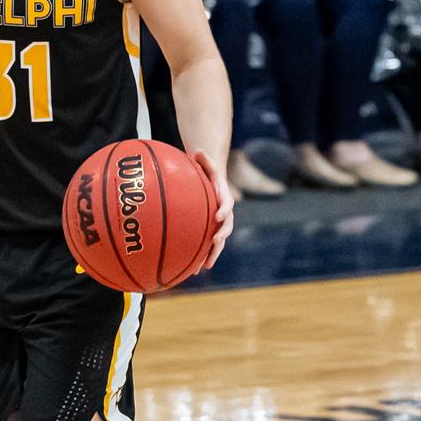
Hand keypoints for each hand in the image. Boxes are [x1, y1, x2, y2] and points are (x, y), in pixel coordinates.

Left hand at [191, 149, 233, 270]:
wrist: (211, 181)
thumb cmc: (206, 171)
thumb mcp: (205, 162)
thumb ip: (203, 159)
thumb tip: (197, 149)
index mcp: (223, 197)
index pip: (227, 203)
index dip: (224, 210)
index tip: (219, 216)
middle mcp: (224, 213)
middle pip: (226, 227)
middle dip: (221, 236)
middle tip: (215, 242)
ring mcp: (218, 224)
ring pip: (218, 241)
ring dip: (213, 253)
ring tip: (205, 266)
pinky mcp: (211, 231)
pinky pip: (207, 246)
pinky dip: (202, 257)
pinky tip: (193, 271)